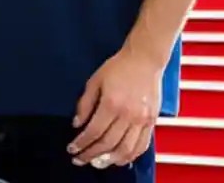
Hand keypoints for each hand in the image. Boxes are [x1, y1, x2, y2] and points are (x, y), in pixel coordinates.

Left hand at [68, 47, 162, 167]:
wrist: (144, 60)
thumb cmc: (119, 67)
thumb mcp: (94, 81)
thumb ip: (84, 104)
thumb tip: (77, 124)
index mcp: (112, 104)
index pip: (94, 131)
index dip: (81, 143)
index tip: (72, 148)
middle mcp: (129, 115)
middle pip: (108, 144)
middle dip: (91, 155)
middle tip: (80, 159)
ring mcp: (142, 120)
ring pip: (126, 149)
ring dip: (109, 160)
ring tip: (97, 163)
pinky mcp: (152, 122)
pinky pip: (142, 145)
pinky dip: (130, 156)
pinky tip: (119, 159)